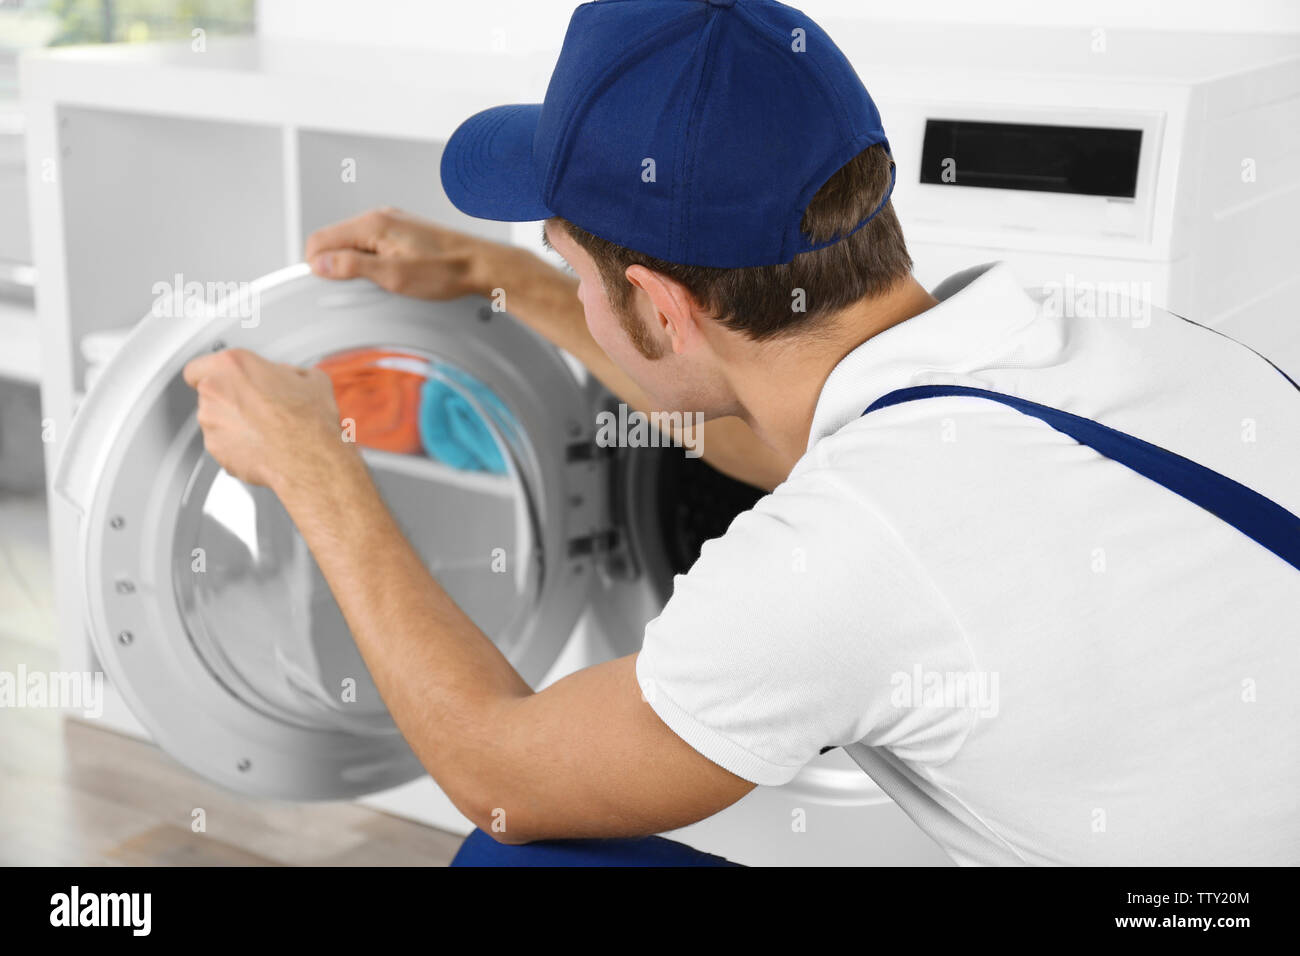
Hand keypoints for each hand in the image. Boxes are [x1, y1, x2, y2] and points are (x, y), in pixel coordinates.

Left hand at [182, 348, 354, 491]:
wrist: (307, 458)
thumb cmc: (307, 421)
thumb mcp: (311, 380)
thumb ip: (287, 372)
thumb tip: (287, 377)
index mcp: (234, 365)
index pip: (198, 365)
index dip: (212, 374)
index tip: (224, 379)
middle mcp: (215, 390)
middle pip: (208, 392)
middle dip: (228, 398)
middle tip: (255, 404)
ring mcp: (212, 421)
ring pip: (213, 419)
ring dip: (232, 422)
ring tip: (263, 428)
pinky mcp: (215, 448)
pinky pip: (221, 443)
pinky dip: (236, 445)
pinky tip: (261, 444)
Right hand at [304, 207, 498, 300]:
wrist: (480, 265)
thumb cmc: (445, 270)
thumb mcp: (393, 276)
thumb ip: (352, 267)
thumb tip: (319, 263)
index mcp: (372, 224)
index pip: (320, 240)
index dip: (317, 266)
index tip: (329, 286)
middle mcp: (380, 217)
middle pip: (334, 240)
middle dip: (337, 266)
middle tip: (360, 289)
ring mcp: (392, 223)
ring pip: (353, 244)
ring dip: (355, 265)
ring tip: (381, 283)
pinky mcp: (402, 232)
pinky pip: (372, 245)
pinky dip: (372, 262)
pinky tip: (391, 276)